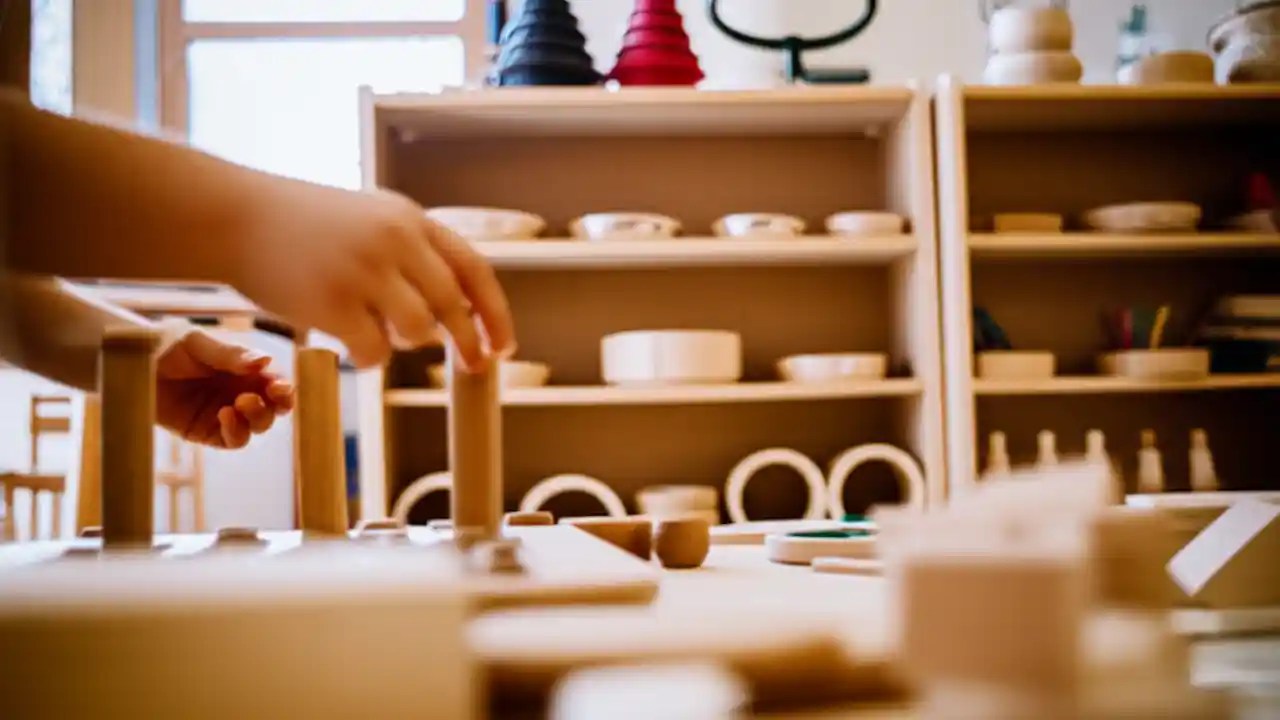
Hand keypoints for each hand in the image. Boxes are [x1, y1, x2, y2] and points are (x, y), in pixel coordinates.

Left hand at [156, 330, 294, 448]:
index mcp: (246, 370)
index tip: (280, 387)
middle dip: (276, 406)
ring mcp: (226, 414)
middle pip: (274, 408)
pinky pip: (233, 440)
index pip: (277, 383)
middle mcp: (241, 392)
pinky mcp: (207, 432)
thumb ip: (231, 354)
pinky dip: (236, 432)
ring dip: (256, 418)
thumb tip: (265, 361)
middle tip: (259, 396)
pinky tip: (224, 415)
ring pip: (258, 426)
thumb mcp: (199, 342)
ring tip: (237, 403)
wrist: (131, 364)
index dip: (285, 388)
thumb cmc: (166, 344)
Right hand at [235, 181, 515, 369]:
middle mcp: (394, 240)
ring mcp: (364, 271)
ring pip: (418, 331)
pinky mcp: (333, 303)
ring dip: (405, 341)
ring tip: (375, 327)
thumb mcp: (370, 219)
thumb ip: (413, 253)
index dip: (496, 313)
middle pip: (454, 306)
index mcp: (409, 219)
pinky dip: (368, 356)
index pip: (474, 270)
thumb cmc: (304, 225)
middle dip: (470, 342)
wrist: (235, 216)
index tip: (505, 346)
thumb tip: (458, 312)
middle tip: (474, 366)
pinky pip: (375, 352)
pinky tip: (349, 344)